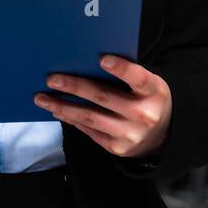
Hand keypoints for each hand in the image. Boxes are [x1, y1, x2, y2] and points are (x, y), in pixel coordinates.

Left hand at [34, 54, 170, 159]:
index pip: (138, 78)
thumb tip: (87, 63)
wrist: (164, 135)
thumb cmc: (148, 99)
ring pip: (90, 117)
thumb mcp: (148, 84)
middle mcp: (143, 114)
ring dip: (63, 106)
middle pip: (104, 98)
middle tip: (52, 79)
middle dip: (75, 87)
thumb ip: (127, 76)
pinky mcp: (117, 148)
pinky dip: (71, 119)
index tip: (102, 59)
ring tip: (43, 98)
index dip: (121, 69)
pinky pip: (89, 131)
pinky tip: (58, 111)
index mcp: (154, 91)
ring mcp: (129, 134)